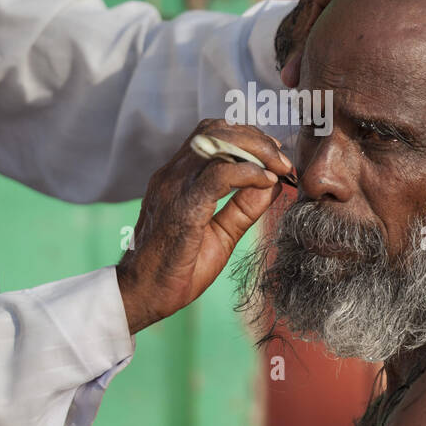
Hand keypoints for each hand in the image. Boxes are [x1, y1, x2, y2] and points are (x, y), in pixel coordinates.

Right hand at [115, 120, 291, 332]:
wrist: (142, 296)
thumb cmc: (176, 269)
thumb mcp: (220, 234)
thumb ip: (244, 208)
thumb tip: (273, 184)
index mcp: (177, 177)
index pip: (211, 133)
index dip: (247, 136)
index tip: (274, 155)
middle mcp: (172, 175)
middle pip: (216, 130)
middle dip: (256, 138)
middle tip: (282, 159)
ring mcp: (173, 188)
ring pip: (217, 143)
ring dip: (255, 150)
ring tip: (278, 167)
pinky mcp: (182, 208)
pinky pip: (218, 175)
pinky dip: (247, 173)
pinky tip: (264, 182)